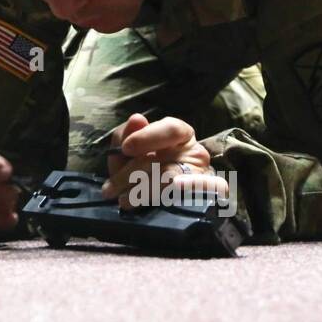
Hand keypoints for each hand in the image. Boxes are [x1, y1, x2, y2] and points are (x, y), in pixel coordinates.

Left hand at [102, 113, 227, 209]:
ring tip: (124, 200)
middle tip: (110, 189)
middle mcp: (195, 153)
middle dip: (130, 175)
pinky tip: (169, 193)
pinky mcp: (209, 196)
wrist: (166, 201)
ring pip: (174, 179)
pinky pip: (210, 189)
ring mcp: (204, 175)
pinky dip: (191, 187)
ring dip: (143, 191)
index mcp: (180, 135)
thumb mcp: (129, 151)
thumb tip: (137, 119)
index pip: (171, 129)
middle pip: (165, 160)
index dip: (147, 137)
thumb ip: (126, 135)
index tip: (126, 148)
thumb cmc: (142, 169)